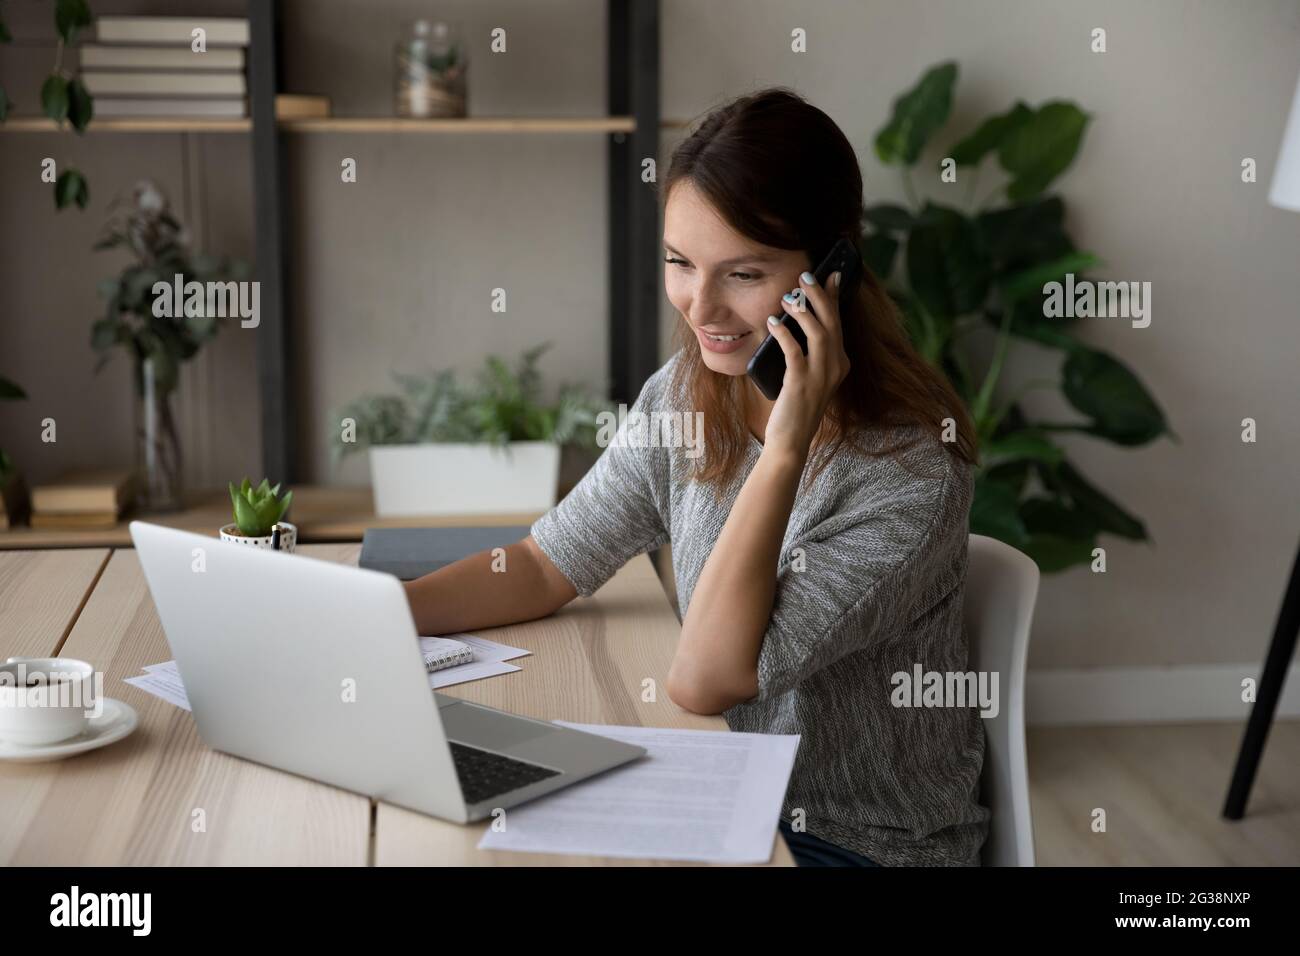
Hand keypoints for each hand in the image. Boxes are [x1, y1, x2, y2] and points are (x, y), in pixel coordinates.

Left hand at [760, 269, 850, 461]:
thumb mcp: (807, 375)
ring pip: (818, 333)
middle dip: (820, 295)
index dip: (835, 297)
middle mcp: (835, 367)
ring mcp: (821, 376)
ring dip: (803, 310)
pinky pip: (795, 351)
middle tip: (805, 275)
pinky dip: (783, 334)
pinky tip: (772, 323)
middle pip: (832, 322)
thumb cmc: (795, 406)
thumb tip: (795, 321)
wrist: (790, 441)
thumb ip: (808, 351)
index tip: (832, 274)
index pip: (839, 323)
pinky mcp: (801, 384)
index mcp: (840, 363)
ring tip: (787, 297)